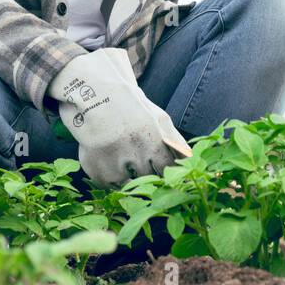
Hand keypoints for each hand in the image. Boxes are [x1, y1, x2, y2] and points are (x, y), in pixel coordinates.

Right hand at [44, 48, 191, 188]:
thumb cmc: (132, 110)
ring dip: (129, 175)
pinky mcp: (96, 170)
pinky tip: (110, 160)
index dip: (166, 170)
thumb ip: (175, 140)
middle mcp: (133, 152)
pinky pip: (110, 186)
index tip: (161, 165)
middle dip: (146, 171)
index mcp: (152, 139)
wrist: (95, 98)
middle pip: (148, 178)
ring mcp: (113, 162)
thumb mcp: (157, 118)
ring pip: (129, 184)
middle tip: (138, 158)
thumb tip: (190, 159)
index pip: (167, 169)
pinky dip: (111, 178)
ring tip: (123, 157)